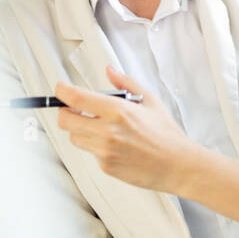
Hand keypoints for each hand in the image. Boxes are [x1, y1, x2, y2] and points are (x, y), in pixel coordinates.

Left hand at [55, 66, 198, 192]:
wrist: (178, 165)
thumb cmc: (167, 135)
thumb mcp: (151, 101)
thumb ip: (126, 84)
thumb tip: (110, 71)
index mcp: (118, 110)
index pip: (76, 98)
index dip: (62, 91)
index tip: (60, 89)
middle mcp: (108, 130)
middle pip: (65, 120)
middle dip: (66, 113)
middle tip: (77, 110)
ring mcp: (104, 150)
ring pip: (75, 137)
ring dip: (82, 130)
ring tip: (102, 128)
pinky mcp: (105, 166)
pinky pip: (90, 152)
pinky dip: (97, 146)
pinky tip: (116, 145)